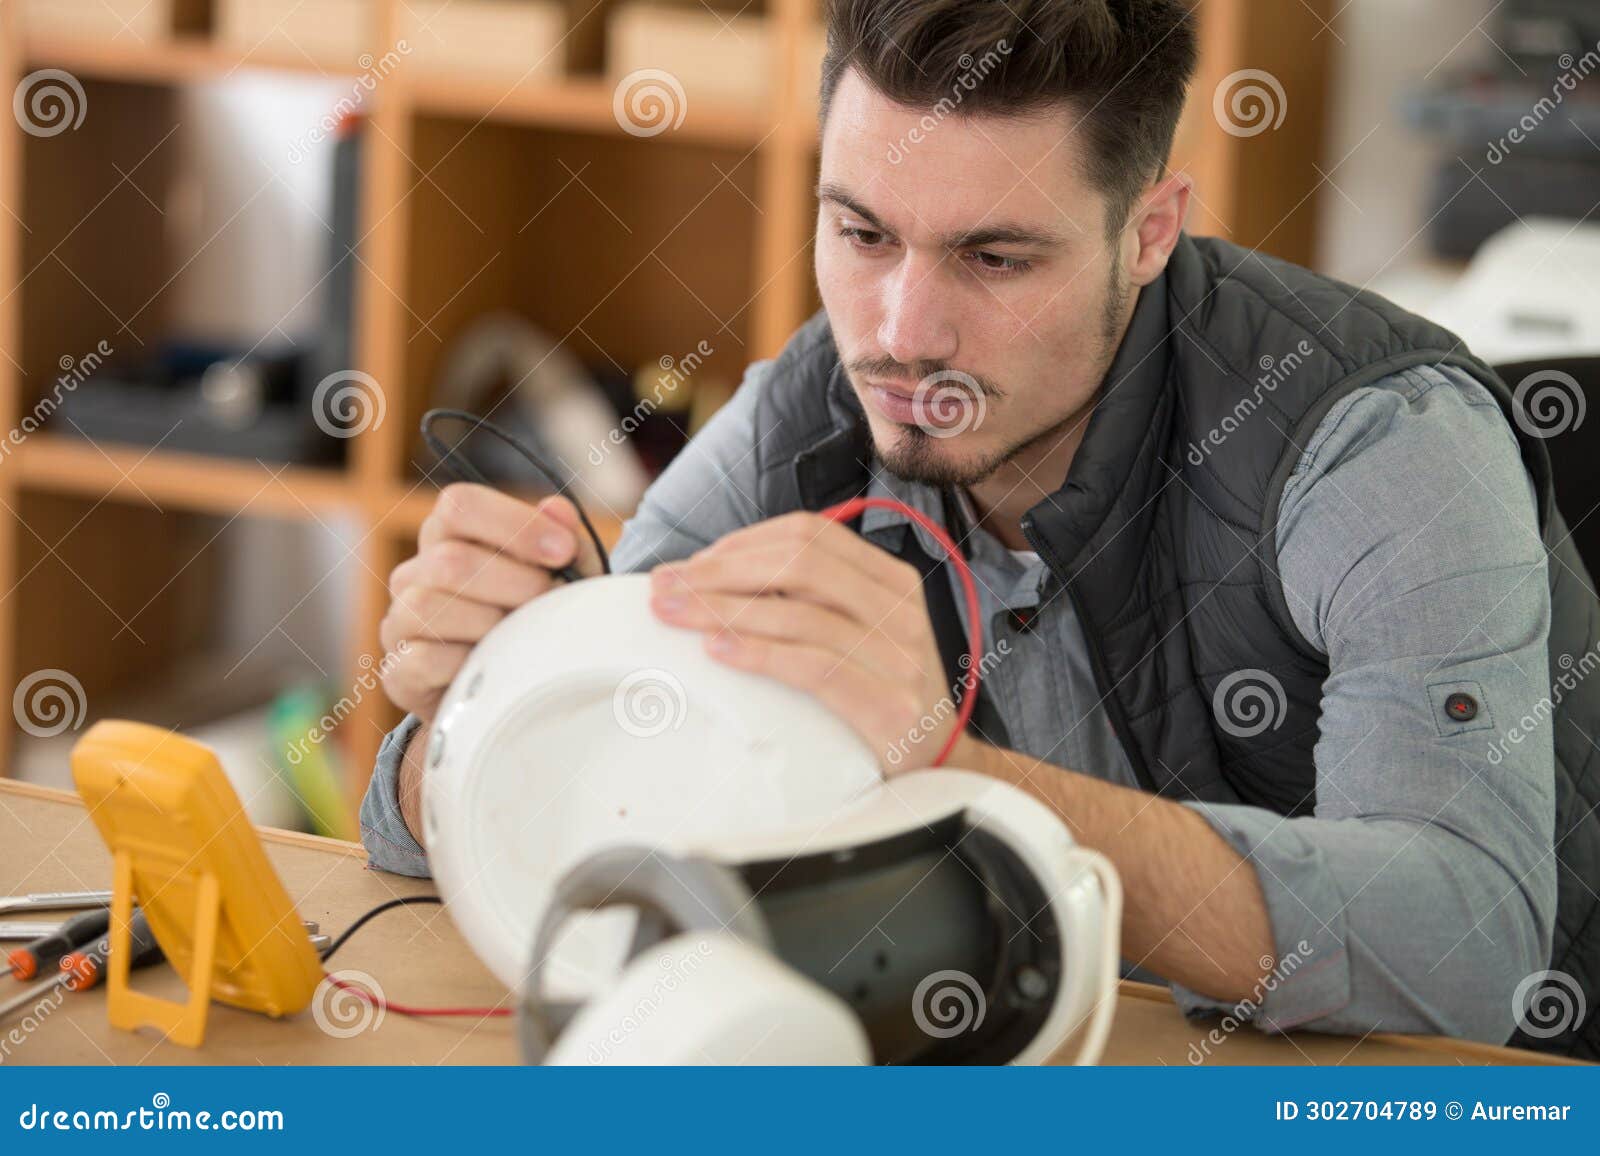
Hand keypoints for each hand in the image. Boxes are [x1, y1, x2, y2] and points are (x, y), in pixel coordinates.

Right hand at [379, 482, 601, 723]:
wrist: (513, 692)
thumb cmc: (534, 620)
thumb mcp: (562, 579)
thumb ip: (565, 540)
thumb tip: (556, 509)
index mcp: (447, 536)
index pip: (459, 505)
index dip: (514, 523)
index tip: (563, 550)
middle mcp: (414, 574)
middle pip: (451, 560)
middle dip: (517, 582)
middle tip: (553, 602)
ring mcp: (400, 622)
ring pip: (430, 607)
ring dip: (493, 624)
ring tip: (526, 636)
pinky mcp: (398, 671)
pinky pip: (424, 659)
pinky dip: (469, 663)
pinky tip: (496, 666)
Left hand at [648, 511, 959, 771]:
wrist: (938, 766)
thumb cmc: (880, 698)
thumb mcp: (858, 634)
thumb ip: (809, 603)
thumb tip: (713, 583)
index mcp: (890, 580)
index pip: (808, 533)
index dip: (741, 543)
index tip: (689, 566)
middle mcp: (899, 608)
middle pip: (800, 560)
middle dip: (721, 570)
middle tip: (666, 587)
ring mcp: (898, 655)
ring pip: (800, 611)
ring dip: (724, 609)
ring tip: (675, 616)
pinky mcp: (889, 704)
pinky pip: (814, 666)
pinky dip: (759, 653)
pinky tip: (719, 651)